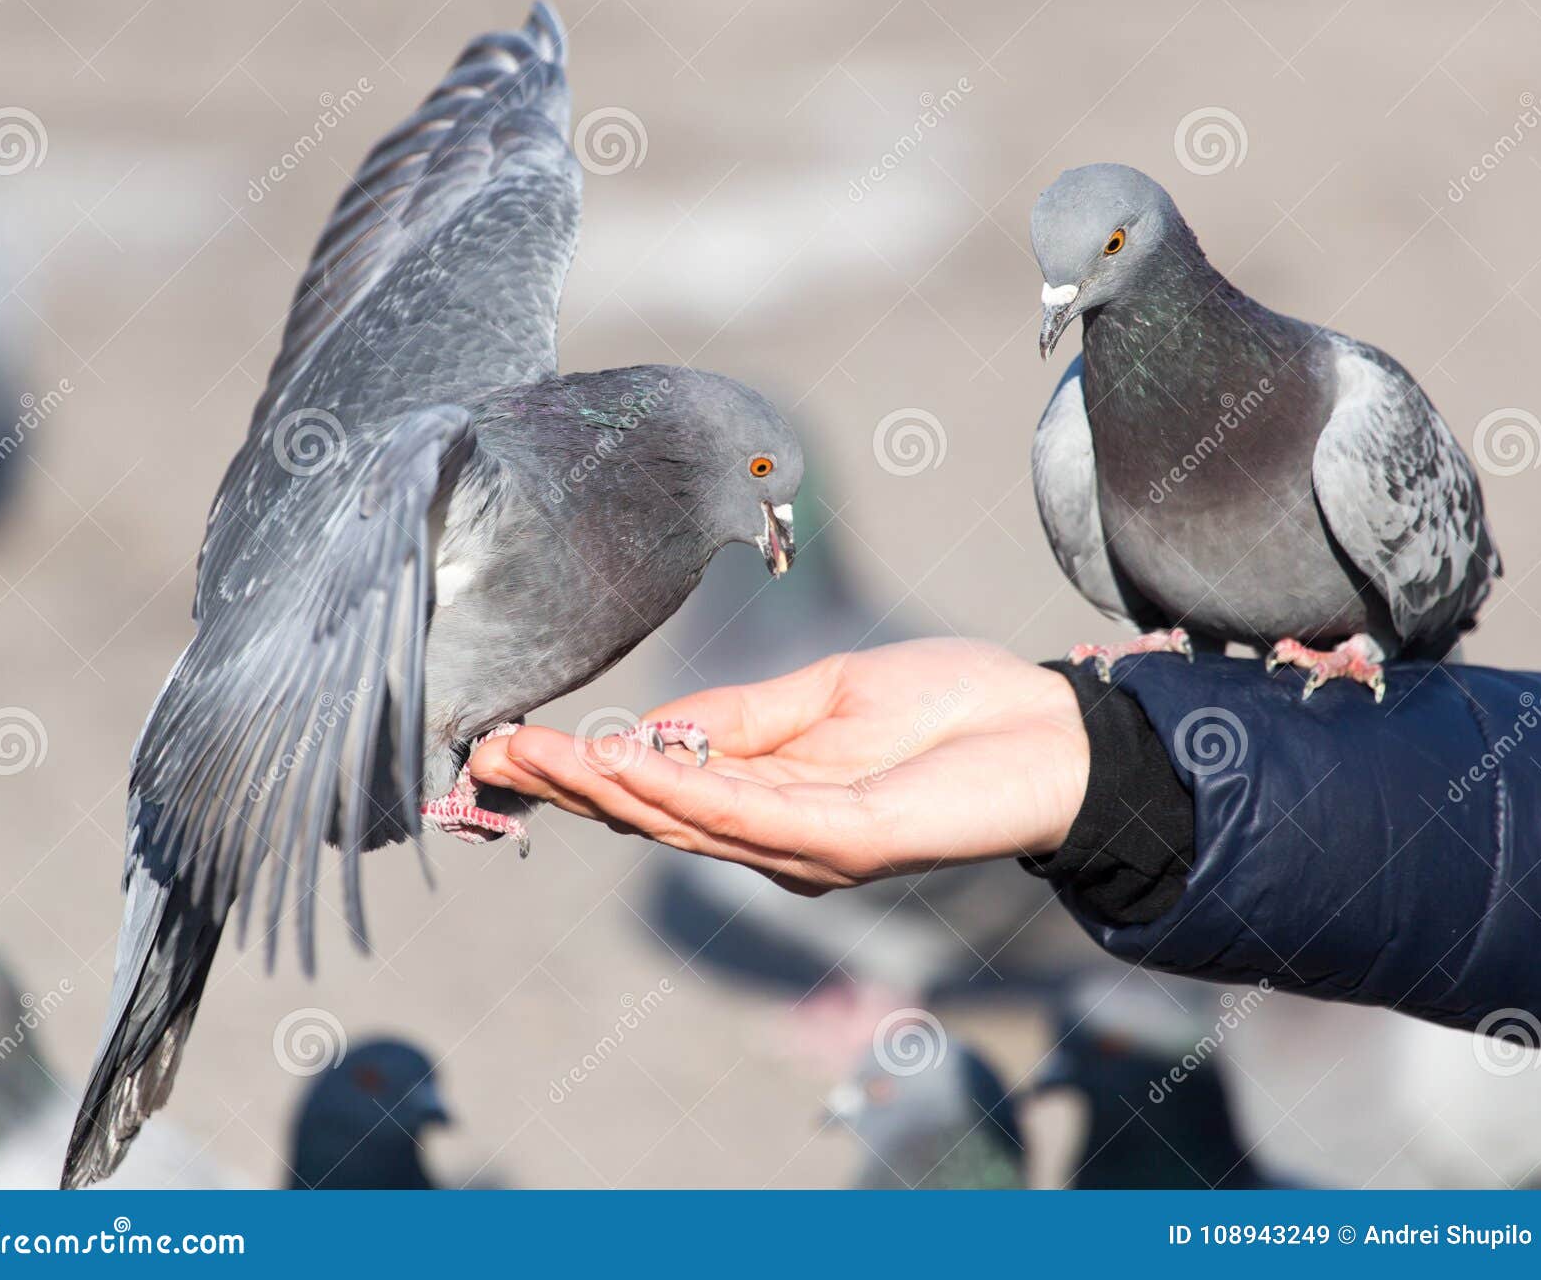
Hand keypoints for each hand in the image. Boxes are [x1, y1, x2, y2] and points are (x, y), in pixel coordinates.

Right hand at [469, 638, 1088, 895]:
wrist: (1050, 729)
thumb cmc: (950, 710)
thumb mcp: (822, 696)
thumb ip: (738, 719)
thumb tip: (646, 729)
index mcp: (769, 798)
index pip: (660, 788)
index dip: (585, 768)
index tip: (511, 741)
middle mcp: (776, 836)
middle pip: (654, 813)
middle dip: (570, 783)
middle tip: (490, 752)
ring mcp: (806, 845)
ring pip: (685, 820)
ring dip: (604, 787)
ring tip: (533, 754)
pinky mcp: (844, 838)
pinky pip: (747, 814)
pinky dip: (681, 790)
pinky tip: (626, 765)